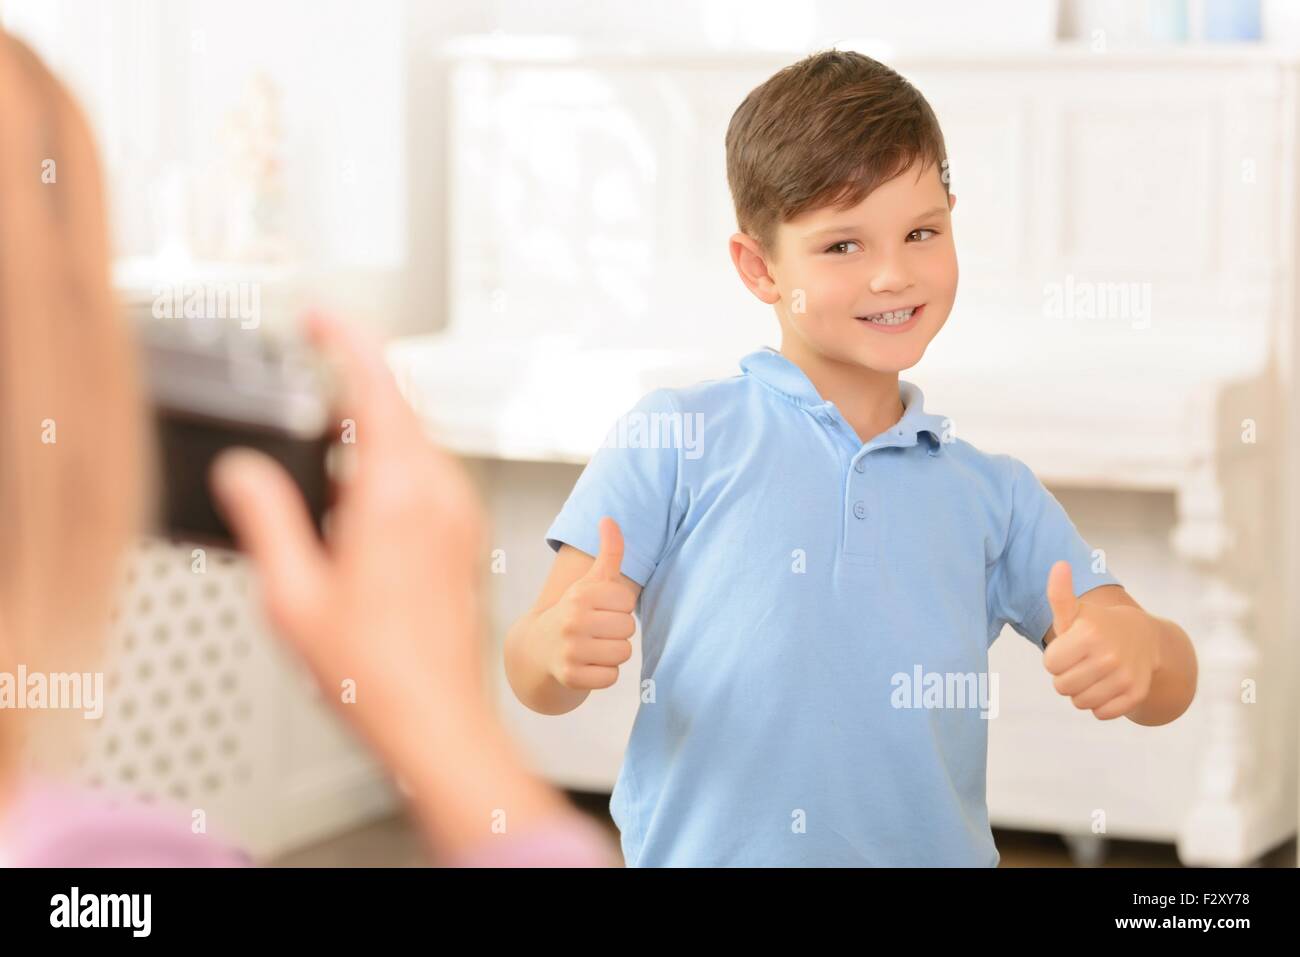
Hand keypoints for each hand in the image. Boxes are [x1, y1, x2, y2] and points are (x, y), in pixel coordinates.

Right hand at [209, 311, 491, 762]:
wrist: (437, 720)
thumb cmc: (376, 672)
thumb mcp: (292, 595)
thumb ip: (265, 518)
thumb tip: (243, 470)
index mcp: (396, 494)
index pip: (375, 385)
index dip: (344, 338)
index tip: (319, 318)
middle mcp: (440, 493)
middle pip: (398, 408)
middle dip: (348, 391)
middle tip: (303, 396)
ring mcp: (460, 513)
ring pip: (414, 442)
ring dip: (368, 436)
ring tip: (319, 469)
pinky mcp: (465, 534)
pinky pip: (427, 477)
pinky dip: (389, 470)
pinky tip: (354, 512)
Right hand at [537, 517, 637, 690]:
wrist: (537, 649)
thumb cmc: (573, 611)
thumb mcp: (589, 581)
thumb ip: (608, 552)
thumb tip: (609, 518)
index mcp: (580, 595)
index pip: (628, 603)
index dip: (618, 608)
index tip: (599, 610)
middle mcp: (573, 621)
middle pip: (628, 630)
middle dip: (616, 632)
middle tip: (595, 631)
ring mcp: (570, 650)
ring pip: (623, 654)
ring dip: (612, 653)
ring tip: (592, 647)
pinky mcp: (571, 677)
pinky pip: (611, 678)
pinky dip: (603, 674)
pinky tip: (587, 664)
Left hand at [1042, 561, 1160, 720]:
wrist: (1143, 638)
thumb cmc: (1096, 625)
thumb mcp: (1076, 611)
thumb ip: (1060, 593)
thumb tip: (1059, 564)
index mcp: (1089, 634)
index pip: (1050, 664)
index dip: (1056, 657)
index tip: (1070, 647)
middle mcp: (1109, 656)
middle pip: (1062, 687)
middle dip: (1066, 676)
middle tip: (1082, 661)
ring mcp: (1125, 677)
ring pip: (1080, 703)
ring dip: (1082, 691)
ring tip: (1094, 672)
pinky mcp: (1136, 695)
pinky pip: (1101, 714)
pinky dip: (1100, 704)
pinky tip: (1108, 685)